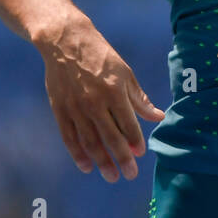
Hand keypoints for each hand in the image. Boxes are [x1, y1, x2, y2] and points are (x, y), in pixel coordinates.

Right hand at [34, 18, 165, 181]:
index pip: (128, 123)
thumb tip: (158, 117)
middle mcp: (95, 101)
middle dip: (122, 158)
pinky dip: (78, 153)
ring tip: (111, 176)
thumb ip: (139, 99)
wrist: (66, 42)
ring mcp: (76, 107)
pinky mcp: (60, 109)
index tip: (140, 154)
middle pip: (110, 136)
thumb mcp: (125, 73)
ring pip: (90, 141)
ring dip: (101, 161)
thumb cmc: (102, 57)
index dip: (135, 140)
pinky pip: (70, 137)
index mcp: (114, 90)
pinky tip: (87, 166)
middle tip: (130, 175)